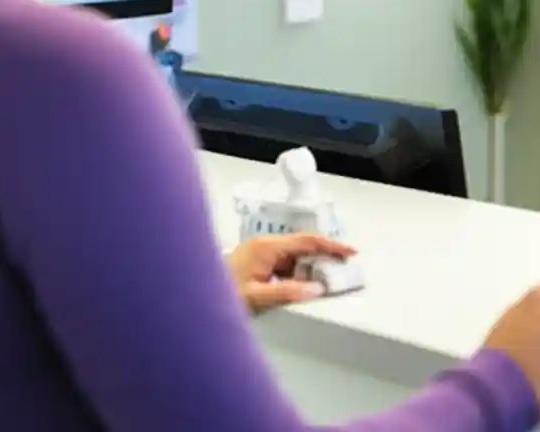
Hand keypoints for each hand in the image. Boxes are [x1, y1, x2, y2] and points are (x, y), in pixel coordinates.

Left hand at [225, 234, 356, 314]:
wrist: (189, 298)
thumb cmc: (217, 293)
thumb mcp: (256, 297)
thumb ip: (288, 293)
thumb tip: (316, 290)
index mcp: (267, 247)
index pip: (308, 241)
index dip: (332, 246)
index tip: (350, 252)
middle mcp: (264, 246)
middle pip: (303, 249)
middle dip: (323, 261)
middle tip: (339, 275)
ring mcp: (260, 254)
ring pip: (294, 259)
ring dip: (308, 272)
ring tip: (319, 287)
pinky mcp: (256, 264)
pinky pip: (284, 267)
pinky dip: (295, 277)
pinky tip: (299, 290)